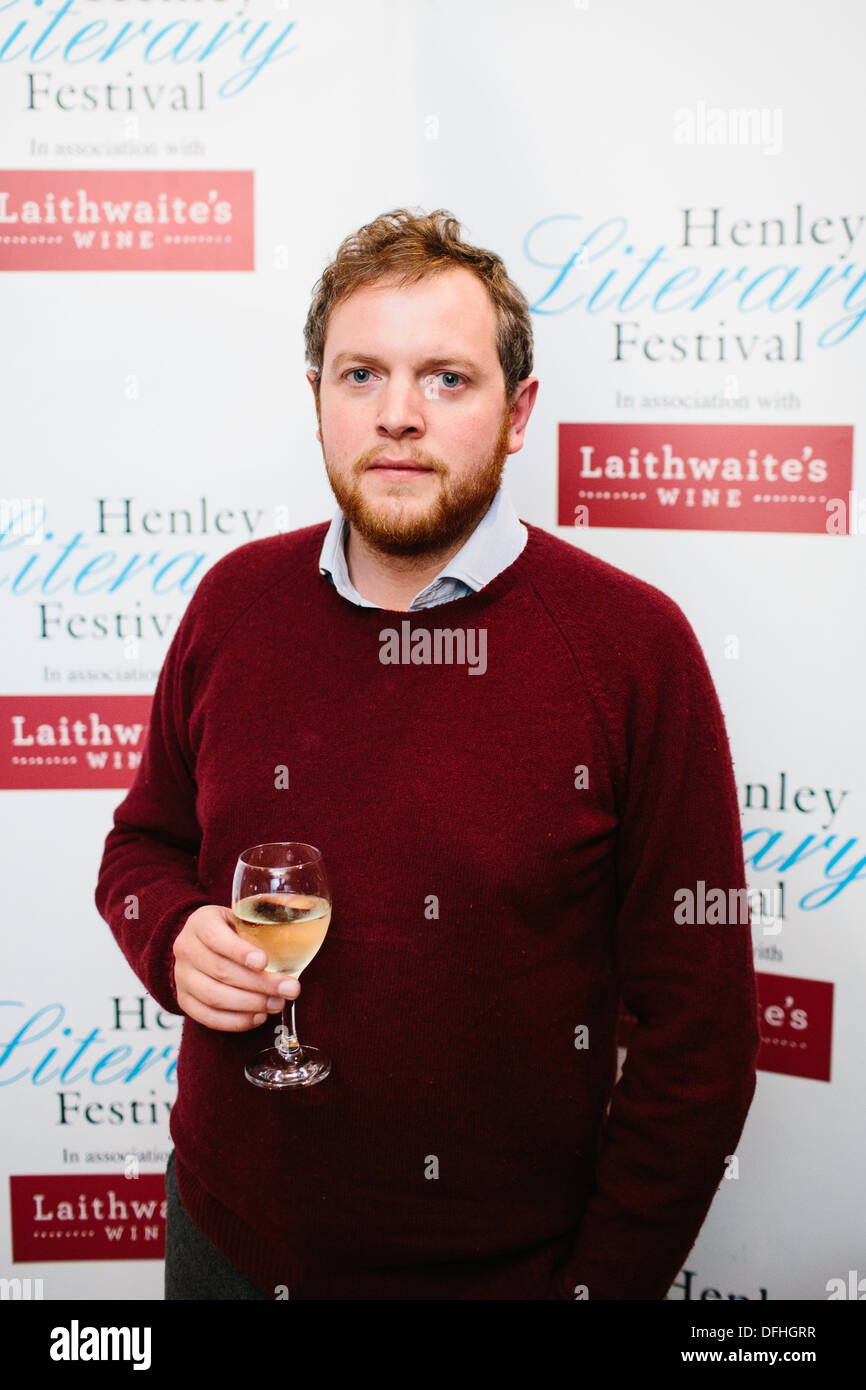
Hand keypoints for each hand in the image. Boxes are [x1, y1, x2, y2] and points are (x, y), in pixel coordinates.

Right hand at [173, 904, 299, 1030]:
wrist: (203, 944)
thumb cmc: (232, 930)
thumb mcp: (244, 915)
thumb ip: (266, 916)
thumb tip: (295, 908)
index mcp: (201, 922)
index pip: (215, 937)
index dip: (240, 951)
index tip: (265, 962)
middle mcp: (186, 948)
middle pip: (221, 971)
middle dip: (259, 984)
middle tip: (289, 989)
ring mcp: (182, 977)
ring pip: (214, 996)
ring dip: (251, 1004)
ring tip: (278, 1003)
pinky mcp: (184, 1000)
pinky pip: (208, 1017)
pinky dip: (236, 1021)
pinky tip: (258, 1016)